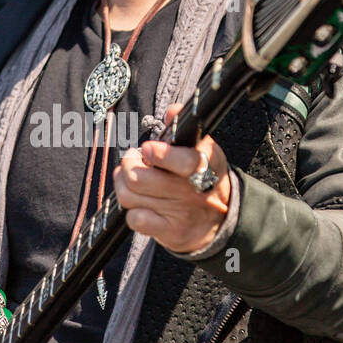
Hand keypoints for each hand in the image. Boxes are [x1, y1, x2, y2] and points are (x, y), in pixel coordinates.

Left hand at [113, 103, 230, 254]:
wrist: (220, 221)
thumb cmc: (203, 178)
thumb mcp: (201, 150)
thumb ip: (182, 129)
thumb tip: (173, 111)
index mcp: (206, 165)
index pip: (186, 162)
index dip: (162, 155)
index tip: (148, 149)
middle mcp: (195, 191)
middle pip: (140, 178)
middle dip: (128, 165)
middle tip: (133, 160)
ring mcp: (181, 213)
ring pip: (130, 196)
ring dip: (122, 184)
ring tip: (129, 178)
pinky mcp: (170, 232)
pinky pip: (135, 220)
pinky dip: (131, 211)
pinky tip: (140, 204)